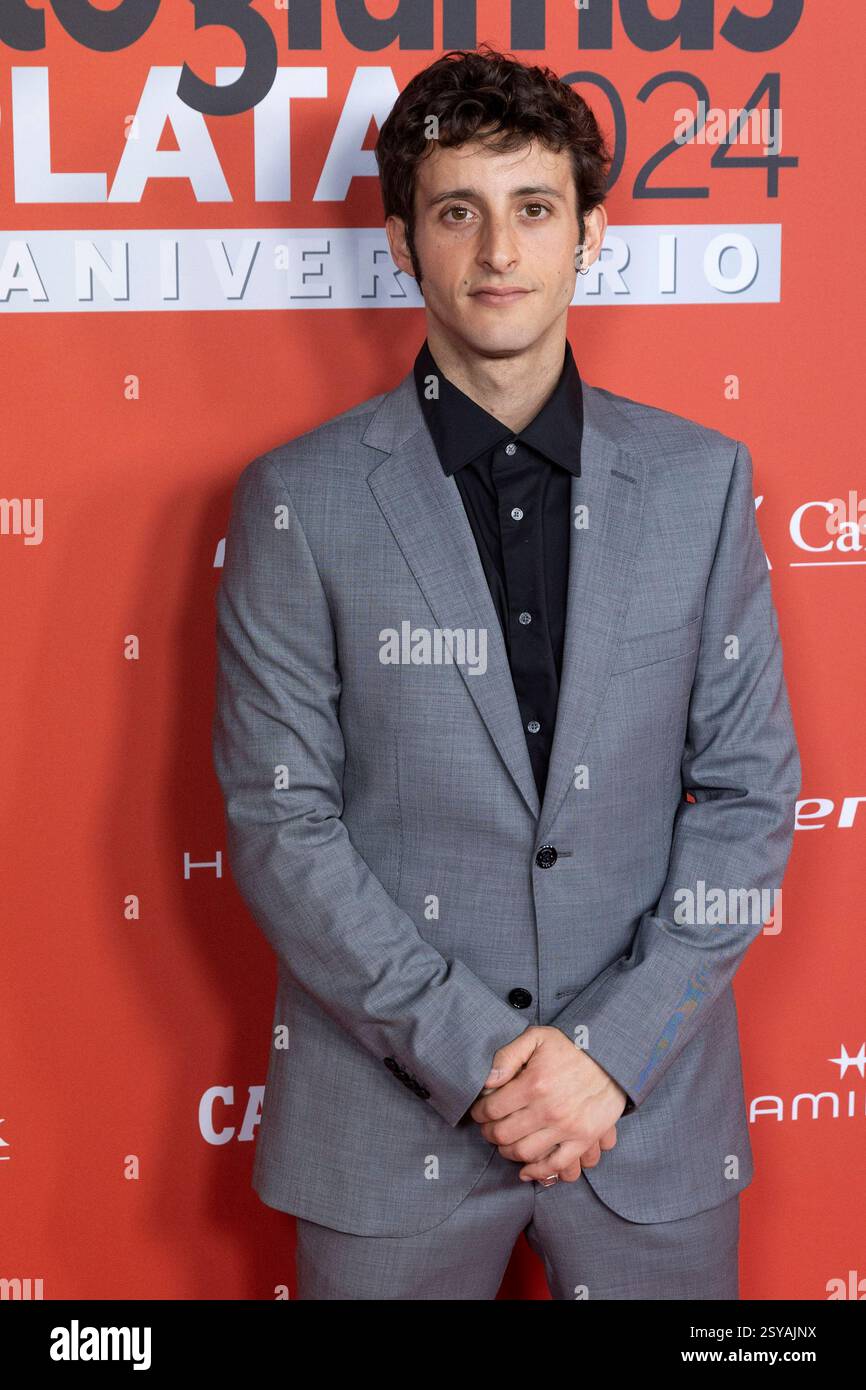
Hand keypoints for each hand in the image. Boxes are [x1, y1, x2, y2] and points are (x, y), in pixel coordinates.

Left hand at [470, 1026, 627, 1181]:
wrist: (612, 1056)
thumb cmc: (571, 1046)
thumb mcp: (537, 1038)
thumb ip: (507, 1056)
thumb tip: (487, 1081)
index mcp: (533, 1084)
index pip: (492, 1109)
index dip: (479, 1112)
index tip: (479, 1111)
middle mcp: (548, 1109)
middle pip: (504, 1134)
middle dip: (489, 1133)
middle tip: (488, 1128)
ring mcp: (567, 1127)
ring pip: (524, 1152)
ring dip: (507, 1152)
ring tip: (505, 1143)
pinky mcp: (583, 1138)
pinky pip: (556, 1165)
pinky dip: (538, 1172)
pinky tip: (526, 1170)